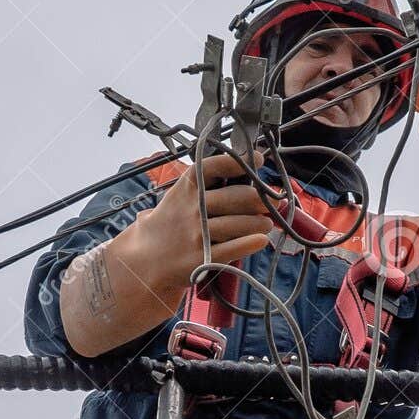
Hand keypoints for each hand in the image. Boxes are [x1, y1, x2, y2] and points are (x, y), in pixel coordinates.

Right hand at [133, 150, 272, 298]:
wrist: (146, 258)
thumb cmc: (171, 223)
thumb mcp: (180, 196)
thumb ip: (208, 186)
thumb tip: (248, 176)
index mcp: (187, 187)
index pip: (215, 166)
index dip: (240, 162)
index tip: (259, 161)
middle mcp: (192, 208)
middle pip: (236, 197)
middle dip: (260, 198)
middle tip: (272, 201)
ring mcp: (196, 234)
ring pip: (239, 224)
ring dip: (260, 222)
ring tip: (267, 223)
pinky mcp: (202, 258)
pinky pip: (233, 248)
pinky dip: (251, 242)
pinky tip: (261, 239)